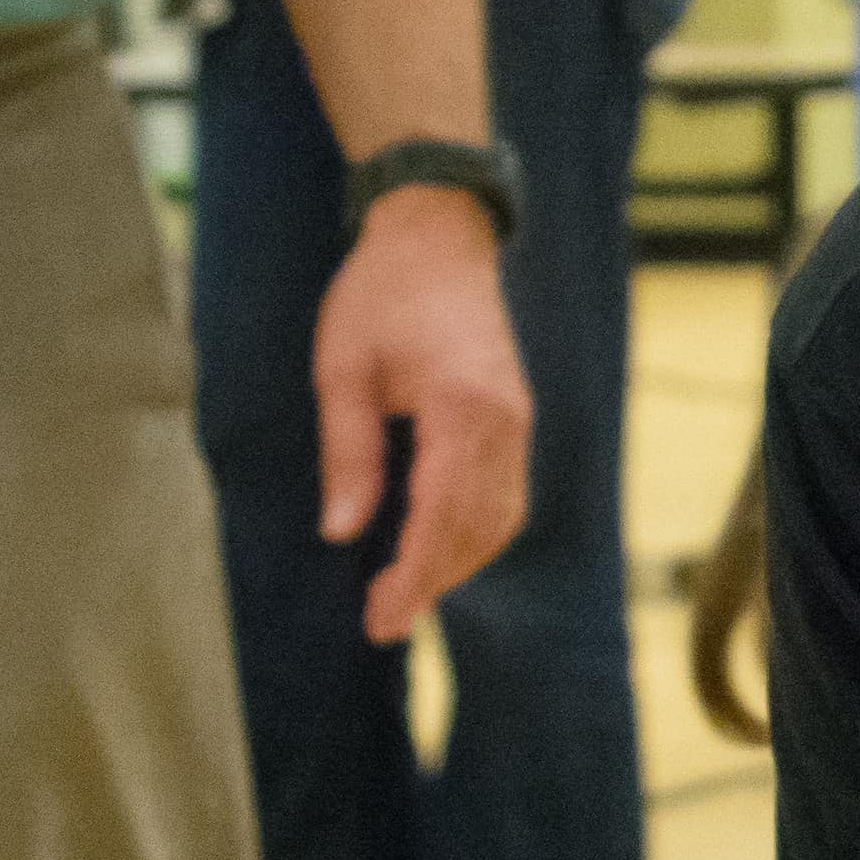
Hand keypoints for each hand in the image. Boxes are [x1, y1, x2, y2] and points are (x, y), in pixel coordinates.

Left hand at [316, 187, 526, 637]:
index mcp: (459, 404)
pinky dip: (477, 533)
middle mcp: (503, 419)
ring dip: (458, 563)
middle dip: (433, 582)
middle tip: (382, 622)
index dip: (414, 576)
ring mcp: (517, 420)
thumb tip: (341, 533)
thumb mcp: (342, 369)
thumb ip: (348, 453)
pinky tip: (438, 549)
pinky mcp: (516, 418)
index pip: (442, 513)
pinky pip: (507, 494)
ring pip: (501, 518)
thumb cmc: (379, 294)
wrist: (438, 237)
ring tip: (405, 594)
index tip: (383, 619)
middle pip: (477, 528)